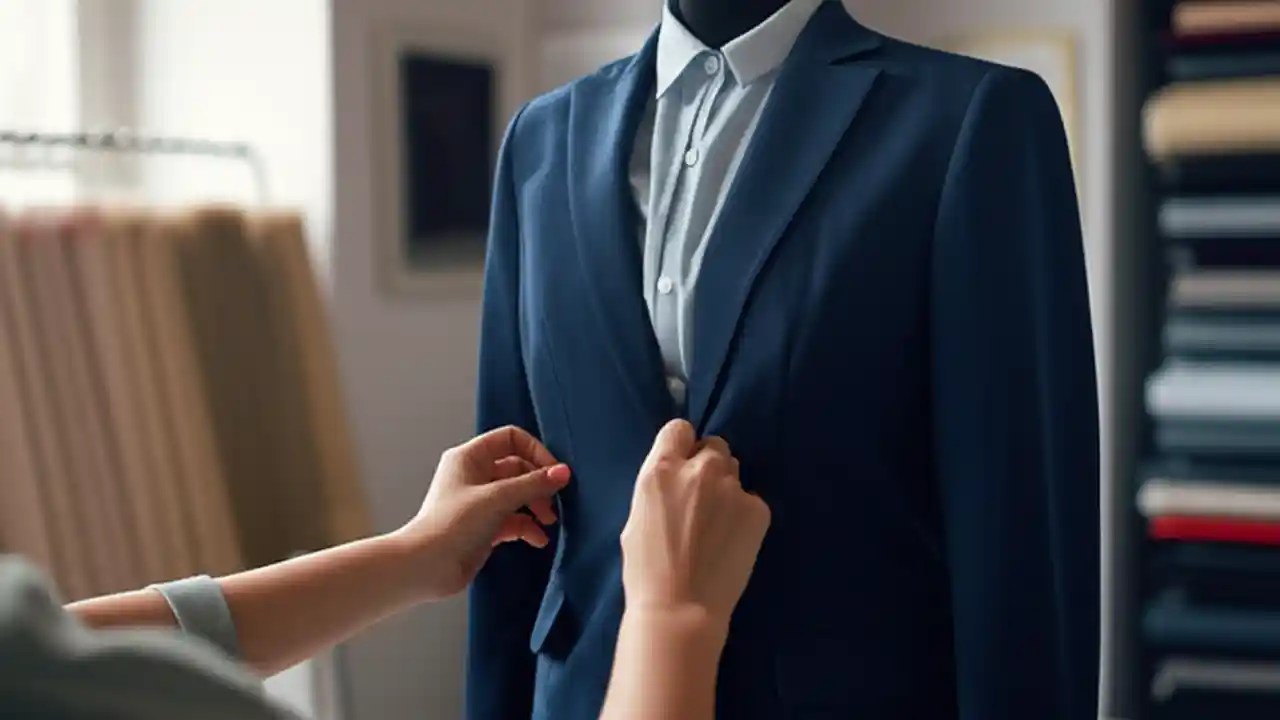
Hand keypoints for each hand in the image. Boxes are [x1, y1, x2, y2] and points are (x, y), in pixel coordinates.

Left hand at [393, 426, 570, 600]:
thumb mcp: (498, 498)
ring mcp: (479, 502)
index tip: (553, 472)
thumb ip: (533, 484)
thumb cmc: (451, 525)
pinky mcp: (483, 526)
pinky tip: (538, 539)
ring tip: (549, 521)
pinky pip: (513, 520)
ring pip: (517, 495)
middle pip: (518, 468)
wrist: (426, 567)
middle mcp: (474, 475)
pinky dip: (527, 527)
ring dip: (536, 506)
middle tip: (553, 500)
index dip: (535, 451)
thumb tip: (563, 472)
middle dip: (539, 484)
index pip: (511, 439)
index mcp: (470, 457)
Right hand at [620, 419, 770, 628]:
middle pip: (714, 446)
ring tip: (717, 524)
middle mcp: (699, 470)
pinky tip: (731, 541)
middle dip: (708, 465)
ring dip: (726, 488)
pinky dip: (743, 515)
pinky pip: (751, 500)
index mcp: (661, 469)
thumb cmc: (646, 570)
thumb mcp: (636, 517)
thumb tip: (675, 481)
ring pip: (734, 471)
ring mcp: (732, 488)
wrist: (680, 609)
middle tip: (701, 498)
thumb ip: (659, 488)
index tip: (682, 464)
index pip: (679, 429)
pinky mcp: (757, 510)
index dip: (682, 446)